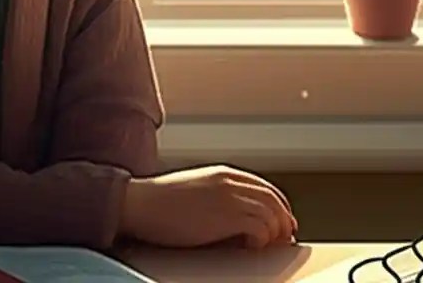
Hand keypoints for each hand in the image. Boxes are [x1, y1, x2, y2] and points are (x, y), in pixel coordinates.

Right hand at [119, 165, 298, 248]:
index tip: (281, 225)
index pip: (267, 189)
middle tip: (281, 241)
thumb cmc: (159, 203)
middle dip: (283, 222)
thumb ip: (218, 195)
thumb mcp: (195, 190)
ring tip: (264, 247)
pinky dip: (261, 240)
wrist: (140, 203)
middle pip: (275, 201)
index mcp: (225, 174)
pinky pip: (261, 228)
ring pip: (273, 214)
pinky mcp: (227, 214)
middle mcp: (232, 181)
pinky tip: (249, 247)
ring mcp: (231, 196)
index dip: (279, 209)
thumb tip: (236, 217)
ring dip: (274, 233)